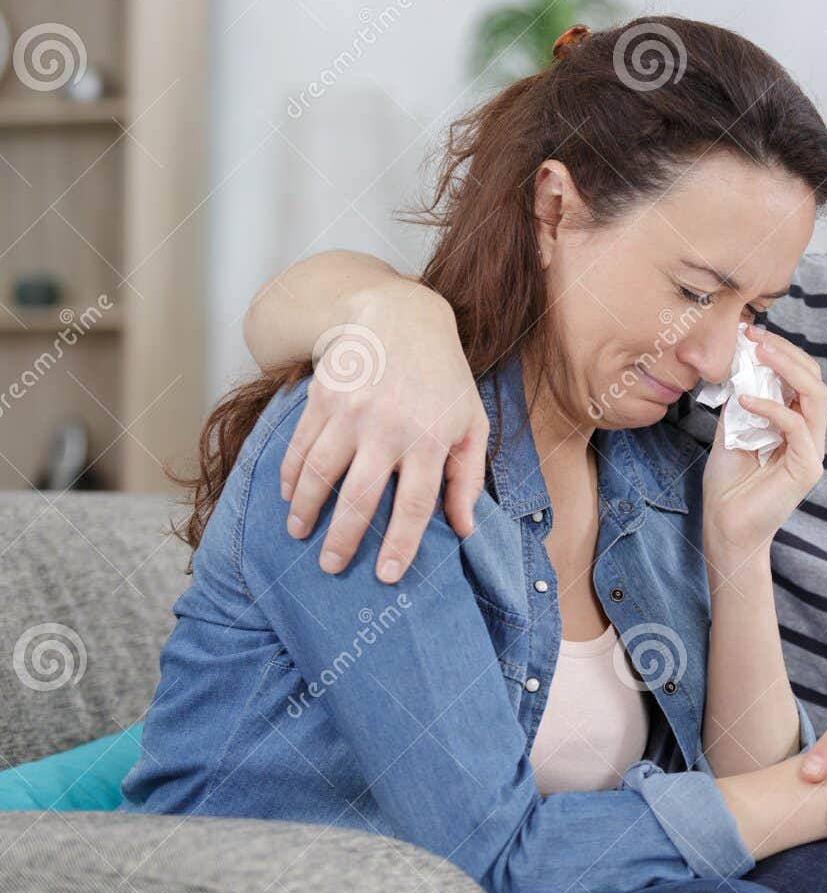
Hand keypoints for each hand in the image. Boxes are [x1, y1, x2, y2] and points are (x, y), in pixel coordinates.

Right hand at [280, 283, 487, 581]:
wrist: (402, 317)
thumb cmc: (445, 378)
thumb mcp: (472, 424)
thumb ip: (467, 477)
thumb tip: (464, 529)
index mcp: (430, 440)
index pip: (415, 506)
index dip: (400, 545)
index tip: (386, 575)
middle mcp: (389, 429)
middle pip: (361, 498)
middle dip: (343, 540)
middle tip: (331, 568)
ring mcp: (352, 412)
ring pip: (320, 474)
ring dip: (306, 510)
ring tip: (300, 535)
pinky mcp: (323, 397)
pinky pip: (300, 445)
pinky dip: (290, 475)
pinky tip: (289, 497)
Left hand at [700, 327, 826, 560]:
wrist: (725, 527)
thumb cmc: (728, 485)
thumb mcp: (731, 431)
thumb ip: (741, 402)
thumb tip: (738, 366)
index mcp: (796, 425)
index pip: (801, 378)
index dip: (781, 352)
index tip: (751, 335)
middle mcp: (810, 435)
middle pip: (814, 380)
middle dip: (786, 352)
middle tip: (755, 336)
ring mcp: (812, 451)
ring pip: (815, 396)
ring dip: (786, 368)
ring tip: (757, 352)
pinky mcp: (807, 468)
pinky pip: (797, 426)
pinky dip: (772, 408)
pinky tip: (746, 400)